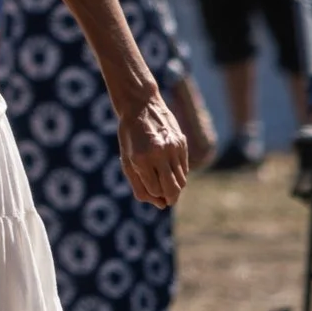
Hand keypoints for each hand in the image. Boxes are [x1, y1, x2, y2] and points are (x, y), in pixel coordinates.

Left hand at [116, 91, 188, 209]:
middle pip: (173, 189)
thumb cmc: (129, 136)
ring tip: (165, 181)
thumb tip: (159, 204)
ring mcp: (173, 147)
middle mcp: (159, 153)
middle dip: (170, 198)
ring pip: (182, 181)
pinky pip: (185, 169)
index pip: (155, 190)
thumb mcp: (127, 160)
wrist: (140, 106)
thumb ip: (139, 185)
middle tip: (166, 200)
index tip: (151, 191)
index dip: (154, 195)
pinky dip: (179, 174)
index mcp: (141, 159)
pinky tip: (169, 168)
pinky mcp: (182, 143)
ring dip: (175, 187)